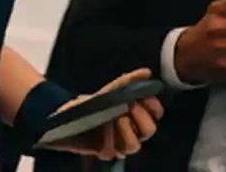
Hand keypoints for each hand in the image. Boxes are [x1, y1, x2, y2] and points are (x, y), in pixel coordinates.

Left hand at [44, 69, 164, 159]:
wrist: (69, 117)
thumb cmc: (94, 104)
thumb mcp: (109, 90)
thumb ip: (127, 81)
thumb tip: (146, 72)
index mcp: (138, 115)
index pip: (156, 113)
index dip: (154, 106)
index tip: (144, 97)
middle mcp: (133, 131)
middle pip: (149, 130)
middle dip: (141, 117)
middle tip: (130, 106)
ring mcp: (120, 144)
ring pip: (134, 146)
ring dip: (127, 132)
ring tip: (117, 119)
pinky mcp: (107, 152)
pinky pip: (112, 151)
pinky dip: (108, 140)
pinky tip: (101, 132)